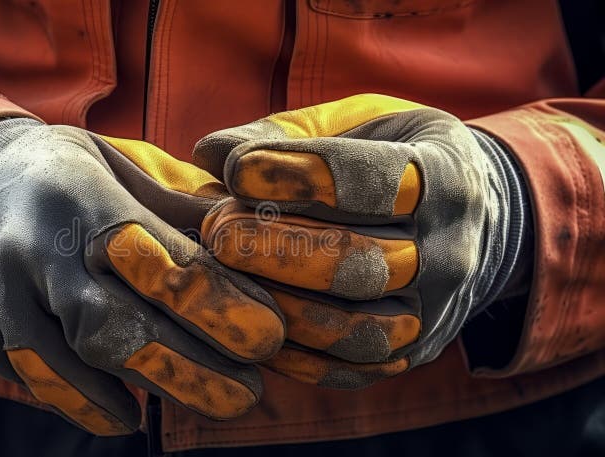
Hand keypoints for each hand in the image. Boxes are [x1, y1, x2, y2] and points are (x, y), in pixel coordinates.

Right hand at [0, 119, 284, 434]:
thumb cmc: (63, 178)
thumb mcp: (119, 168)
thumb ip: (177, 210)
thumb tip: (251, 236)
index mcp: (83, 198)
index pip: (158, 260)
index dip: (217, 304)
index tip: (268, 335)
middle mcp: (34, 247)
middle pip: (115, 323)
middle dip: (189, 365)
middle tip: (247, 393)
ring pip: (71, 361)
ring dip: (143, 392)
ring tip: (208, 404)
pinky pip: (34, 380)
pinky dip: (83, 401)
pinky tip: (125, 413)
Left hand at [194, 94, 526, 387]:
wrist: (476, 219)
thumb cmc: (394, 159)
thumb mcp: (358, 124)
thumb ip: (288, 134)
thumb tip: (209, 152)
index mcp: (444, 177)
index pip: (371, 181)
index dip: (296, 177)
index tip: (236, 169)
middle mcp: (451, 250)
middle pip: (359, 263)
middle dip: (275, 248)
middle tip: (215, 229)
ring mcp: (437, 311)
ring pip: (355, 328)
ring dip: (279, 304)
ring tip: (225, 276)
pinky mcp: (415, 352)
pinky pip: (352, 371)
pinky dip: (295, 355)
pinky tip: (252, 320)